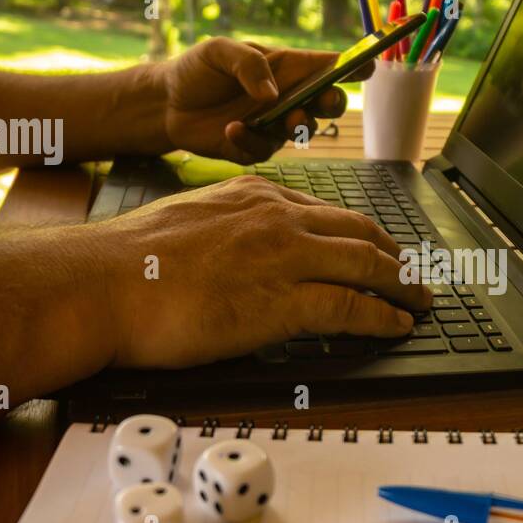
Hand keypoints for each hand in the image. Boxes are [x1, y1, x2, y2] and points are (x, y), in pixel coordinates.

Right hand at [91, 175, 432, 367]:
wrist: (101, 284)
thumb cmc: (131, 264)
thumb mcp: (191, 222)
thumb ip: (231, 230)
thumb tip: (246, 254)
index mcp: (255, 195)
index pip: (328, 212)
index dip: (364, 234)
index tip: (380, 248)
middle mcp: (278, 218)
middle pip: (361, 232)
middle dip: (396, 256)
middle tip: (415, 276)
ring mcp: (284, 256)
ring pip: (367, 265)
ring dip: (403, 286)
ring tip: (421, 302)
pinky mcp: (282, 301)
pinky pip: (352, 307)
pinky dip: (384, 317)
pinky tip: (398, 326)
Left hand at [158, 38, 373, 163]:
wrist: (166, 105)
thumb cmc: (196, 70)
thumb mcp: (217, 52)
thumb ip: (247, 64)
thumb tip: (272, 93)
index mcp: (287, 68)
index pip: (328, 67)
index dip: (353, 67)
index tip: (369, 66)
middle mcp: (288, 98)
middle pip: (327, 103)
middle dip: (332, 102)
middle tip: (325, 100)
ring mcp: (274, 126)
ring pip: (303, 130)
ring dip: (298, 125)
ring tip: (284, 118)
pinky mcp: (255, 148)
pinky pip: (265, 150)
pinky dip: (250, 141)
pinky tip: (231, 129)